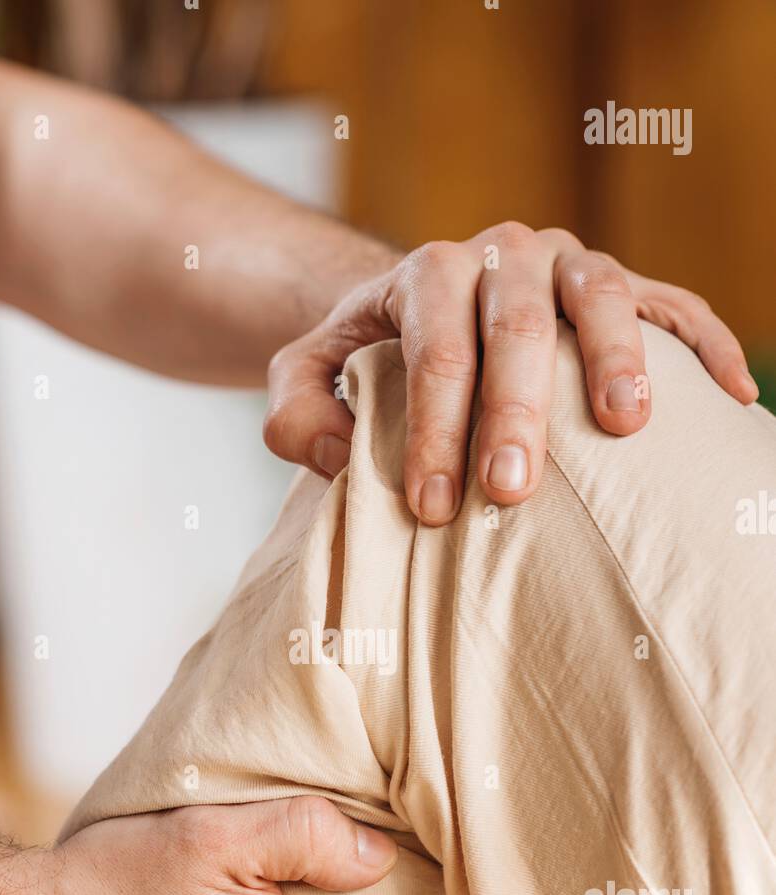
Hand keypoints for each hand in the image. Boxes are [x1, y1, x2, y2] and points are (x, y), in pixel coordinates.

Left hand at [263, 222, 757, 522]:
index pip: (433, 352)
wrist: (423, 305)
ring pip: (601, 294)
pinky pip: (673, 304)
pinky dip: (704, 343)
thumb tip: (333, 452)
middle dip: (516, 411)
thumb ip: (293, 411)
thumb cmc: (369, 357)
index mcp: (427, 273)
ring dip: (616, 360)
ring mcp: (568, 264)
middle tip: (511, 490)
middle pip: (518, 327)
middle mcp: (502, 256)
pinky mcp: (619, 286)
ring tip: (624, 428)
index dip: (433, 430)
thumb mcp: (306, 376)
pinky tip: (733, 397)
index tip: (435, 507)